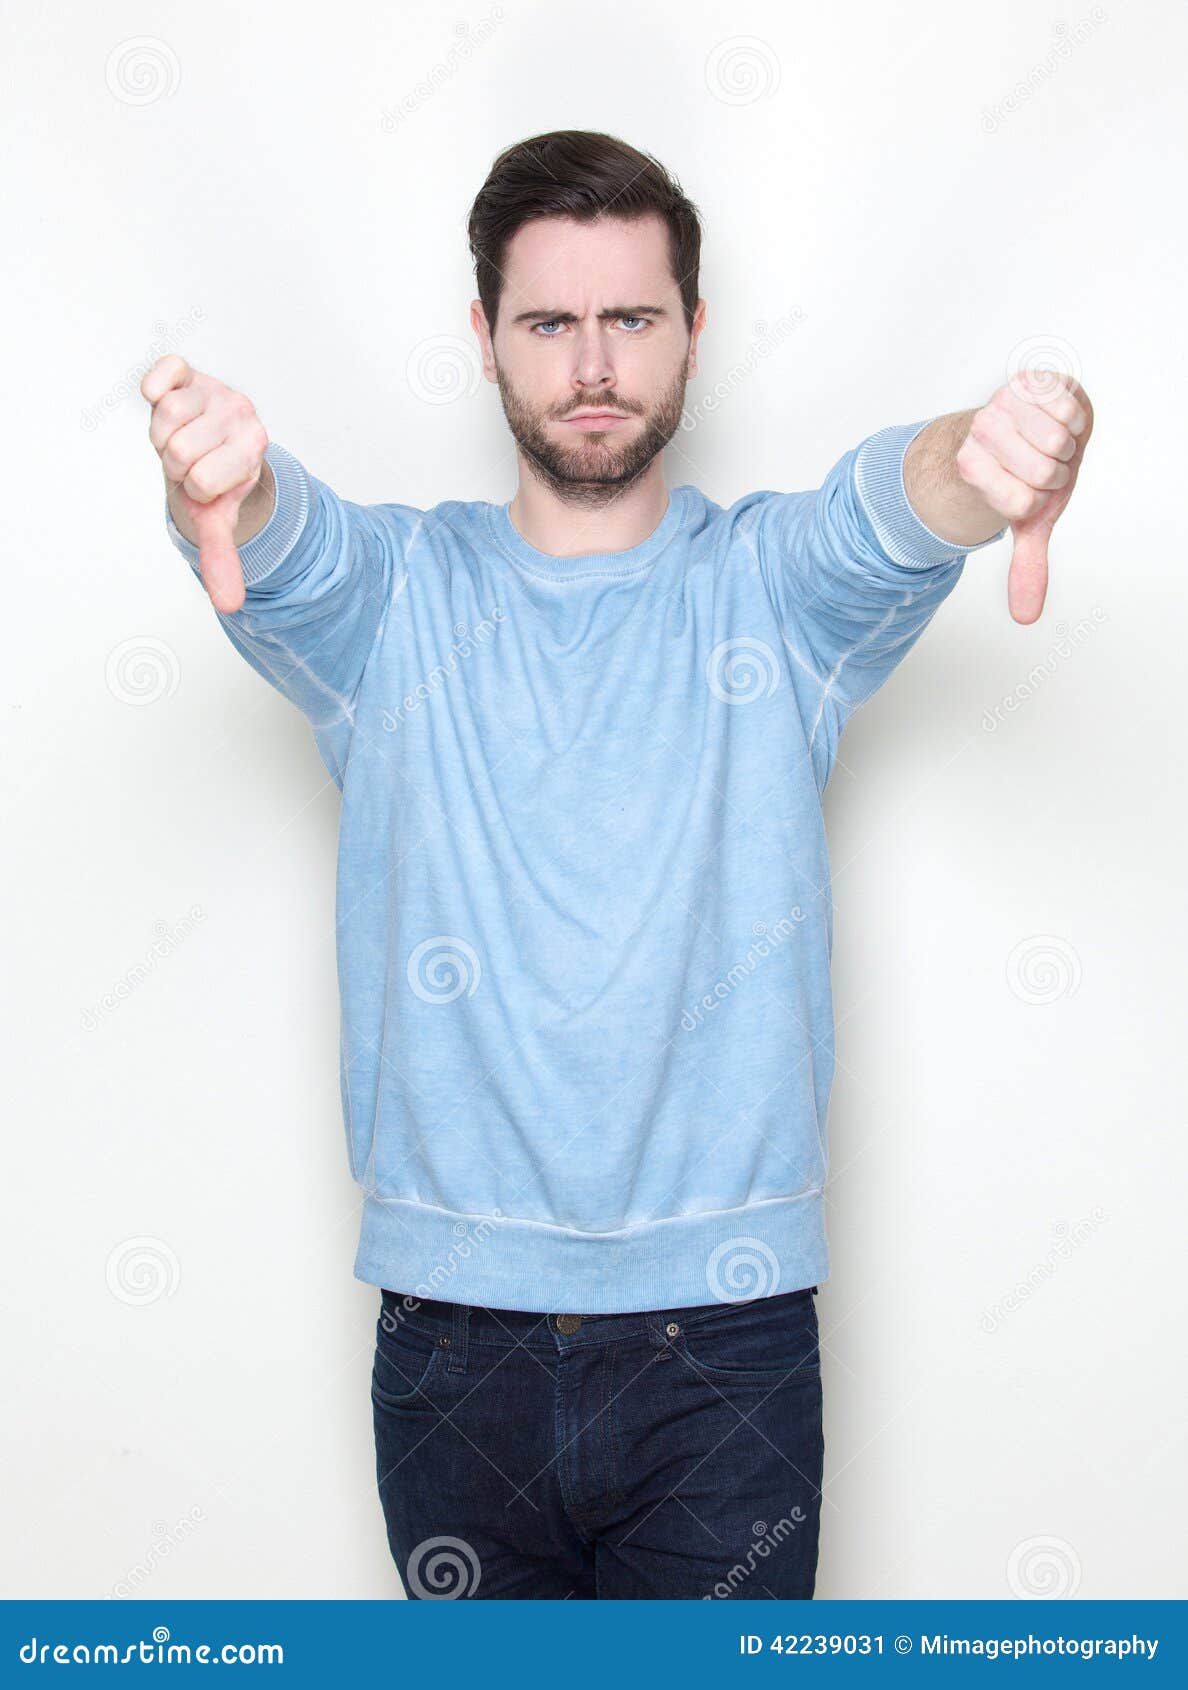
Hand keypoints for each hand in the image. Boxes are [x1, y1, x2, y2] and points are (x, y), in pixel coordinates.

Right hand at [140, 355, 269, 613]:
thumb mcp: (219, 518)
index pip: (203, 479)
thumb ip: (222, 558)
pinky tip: (163, 397)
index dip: (196, 489)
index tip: (208, 484)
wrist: (213, 443)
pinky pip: (164, 372)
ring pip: (165, 416)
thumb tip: (230, 607)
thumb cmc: (215, 480)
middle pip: (178, 447)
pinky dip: (155, 385)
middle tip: (191, 460)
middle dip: (176, 463)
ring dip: (162, 436)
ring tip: (182, 438)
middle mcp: (240, 412)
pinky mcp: (188, 370)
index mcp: (254, 447)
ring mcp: (214, 388)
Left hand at [956, 370, 1093, 624]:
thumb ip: (1027, 566)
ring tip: (1049, 442)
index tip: (1028, 491)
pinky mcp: (1027, 379)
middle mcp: (977, 434)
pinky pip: (1068, 407)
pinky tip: (1057, 417)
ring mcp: (1000, 402)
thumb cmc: (1025, 474)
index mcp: (969, 470)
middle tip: (1042, 465)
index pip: (1021, 503)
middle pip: (1043, 473)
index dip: (1038, 500)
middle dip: (1056, 473)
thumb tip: (1025, 618)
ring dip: (1066, 445)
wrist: (1025, 426)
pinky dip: (1074, 417)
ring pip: (1057, 440)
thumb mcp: (1028, 522)